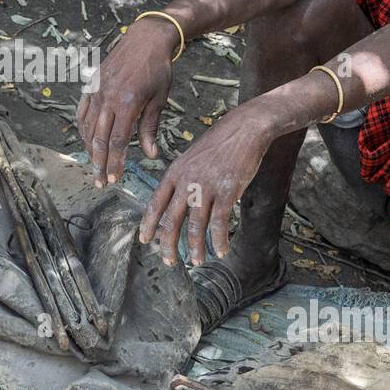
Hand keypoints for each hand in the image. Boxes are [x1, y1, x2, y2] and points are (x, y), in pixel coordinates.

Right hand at [76, 16, 177, 185]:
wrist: (146, 39)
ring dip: (90, 150)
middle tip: (100, 182)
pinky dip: (82, 129)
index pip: (117, 141)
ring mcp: (97, 91)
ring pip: (88, 127)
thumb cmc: (158, 69)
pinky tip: (86, 141)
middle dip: (99, 163)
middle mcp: (108, 98)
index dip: (115, 162)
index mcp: (127, 102)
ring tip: (94, 166)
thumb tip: (151, 155)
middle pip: (99, 139)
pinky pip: (82, 111)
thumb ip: (150, 127)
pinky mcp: (92, 85)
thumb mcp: (159, 99)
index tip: (114, 179)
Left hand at [139, 105, 274, 266]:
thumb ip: (183, 177)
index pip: (156, 203)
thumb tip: (178, 198)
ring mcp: (206, 187)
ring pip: (195, 225)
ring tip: (197, 261)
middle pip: (171, 219)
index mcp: (175, 172)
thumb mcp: (192, 157)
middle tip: (168, 261)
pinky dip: (219, 240)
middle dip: (168, 244)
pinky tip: (221, 250)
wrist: (245, 128)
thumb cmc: (220, 142)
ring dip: (195, 247)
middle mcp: (186, 181)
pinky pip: (219, 222)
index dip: (149, 224)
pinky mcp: (227, 191)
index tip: (145, 240)